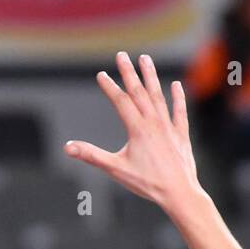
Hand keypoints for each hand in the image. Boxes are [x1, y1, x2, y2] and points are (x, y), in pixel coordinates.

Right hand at [65, 51, 201, 216]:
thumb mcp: (116, 169)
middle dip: (129, 72)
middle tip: (121, 55)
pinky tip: (176, 85)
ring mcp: (169, 127)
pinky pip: (179, 111)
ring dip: (151, 76)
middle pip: (139, 92)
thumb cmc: (147, 183)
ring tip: (145, 59)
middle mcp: (154, 122)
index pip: (120, 101)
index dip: (110, 87)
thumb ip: (91, 155)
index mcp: (137, 129)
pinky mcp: (181, 135)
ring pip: (158, 96)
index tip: (101, 75)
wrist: (179, 193)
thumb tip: (68, 148)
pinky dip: (178, 97)